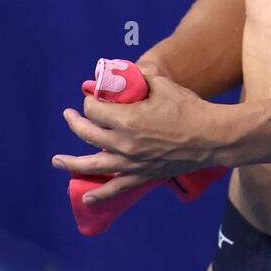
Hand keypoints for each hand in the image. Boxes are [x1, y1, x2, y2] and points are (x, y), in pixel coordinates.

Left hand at [51, 65, 222, 198]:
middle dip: (75, 121)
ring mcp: (132, 163)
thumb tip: (126, 72)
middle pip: (87, 133)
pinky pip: (116, 188)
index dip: (91, 101)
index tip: (94, 97)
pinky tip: (87, 197)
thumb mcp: (163, 85)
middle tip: (69, 115)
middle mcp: (124, 143)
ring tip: (57, 161)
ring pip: (93, 164)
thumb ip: (140, 78)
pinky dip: (100, 194)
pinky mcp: (143, 175)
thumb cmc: (189, 108)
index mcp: (127, 119)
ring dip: (72, 162)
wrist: (212, 137)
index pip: (94, 109)